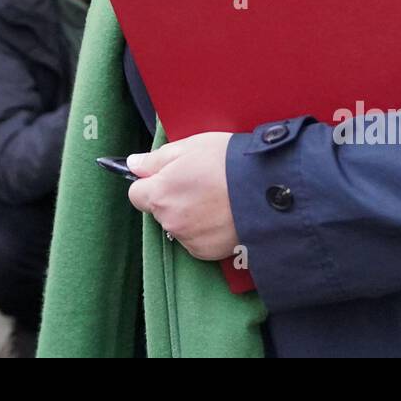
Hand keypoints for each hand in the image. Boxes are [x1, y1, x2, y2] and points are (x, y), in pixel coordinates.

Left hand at [127, 132, 238, 260]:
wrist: (267, 190)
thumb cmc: (229, 162)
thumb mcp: (190, 147)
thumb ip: (156, 158)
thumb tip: (133, 164)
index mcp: (160, 193)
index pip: (136, 194)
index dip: (151, 183)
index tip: (167, 177)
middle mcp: (170, 220)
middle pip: (159, 210)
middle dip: (172, 198)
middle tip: (199, 183)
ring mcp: (188, 239)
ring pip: (178, 226)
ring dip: (189, 216)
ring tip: (216, 199)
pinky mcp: (206, 253)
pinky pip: (196, 241)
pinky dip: (205, 231)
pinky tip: (222, 215)